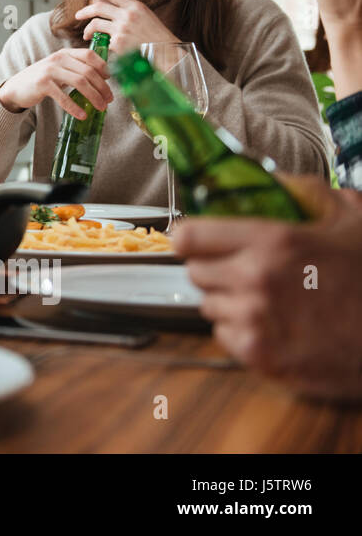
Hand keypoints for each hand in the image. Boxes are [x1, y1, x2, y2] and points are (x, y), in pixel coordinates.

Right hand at [0, 47, 112, 118]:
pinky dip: (75, 107)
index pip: (90, 55)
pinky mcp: (42, 84)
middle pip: (88, 71)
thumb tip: (102, 80)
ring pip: (80, 82)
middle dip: (102, 87)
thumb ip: (76, 69)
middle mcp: (58, 58)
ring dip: (94, 96)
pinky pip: (63, 96)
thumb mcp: (59, 69)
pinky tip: (82, 115)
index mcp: (65, 53)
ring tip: (101, 108)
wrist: (16, 87)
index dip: (103, 67)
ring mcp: (50, 70)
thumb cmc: (42, 80)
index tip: (110, 80)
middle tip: (109, 99)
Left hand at [74, 0, 177, 52]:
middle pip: (98, 7)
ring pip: (96, 24)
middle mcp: (128, 15)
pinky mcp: (118, 44)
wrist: (168, 54)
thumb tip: (110, 9)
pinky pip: (102, 42)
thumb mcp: (146, 16)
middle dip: (84, 11)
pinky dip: (100, 45)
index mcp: (136, 6)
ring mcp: (122, 29)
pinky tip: (101, 48)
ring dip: (87, 30)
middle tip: (78, 15)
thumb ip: (129, 11)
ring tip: (86, 35)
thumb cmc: (157, 37)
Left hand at [174, 180, 361, 401]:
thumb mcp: (351, 220)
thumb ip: (307, 192)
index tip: (195, 239)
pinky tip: (270, 324)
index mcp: (273, 241)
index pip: (189, 236)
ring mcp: (255, 320)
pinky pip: (224, 335)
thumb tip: (274, 179)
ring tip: (263, 298)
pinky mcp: (259, 355)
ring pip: (209, 305)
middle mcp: (256, 279)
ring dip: (227, 300)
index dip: (190, 237)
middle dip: (213, 268)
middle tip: (240, 269)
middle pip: (195, 272)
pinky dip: (240, 330)